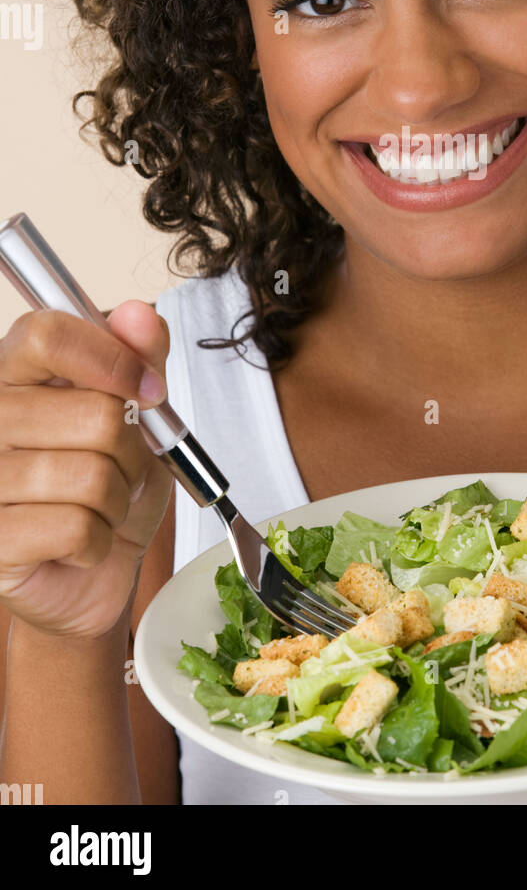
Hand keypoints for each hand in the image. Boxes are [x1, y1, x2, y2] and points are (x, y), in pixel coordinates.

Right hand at [0, 302, 173, 638]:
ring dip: (118, 499)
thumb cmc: (107, 487)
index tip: (148, 389)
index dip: (112, 358)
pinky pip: (77, 527)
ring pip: (93, 475)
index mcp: (14, 374)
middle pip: (96, 413)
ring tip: (101, 507)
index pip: (48, 334)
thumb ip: (141, 359)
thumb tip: (138, 315)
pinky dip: (99, 540)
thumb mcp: (138, 416)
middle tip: (119, 469)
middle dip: (132, 452)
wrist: (88, 574)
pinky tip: (81, 542)